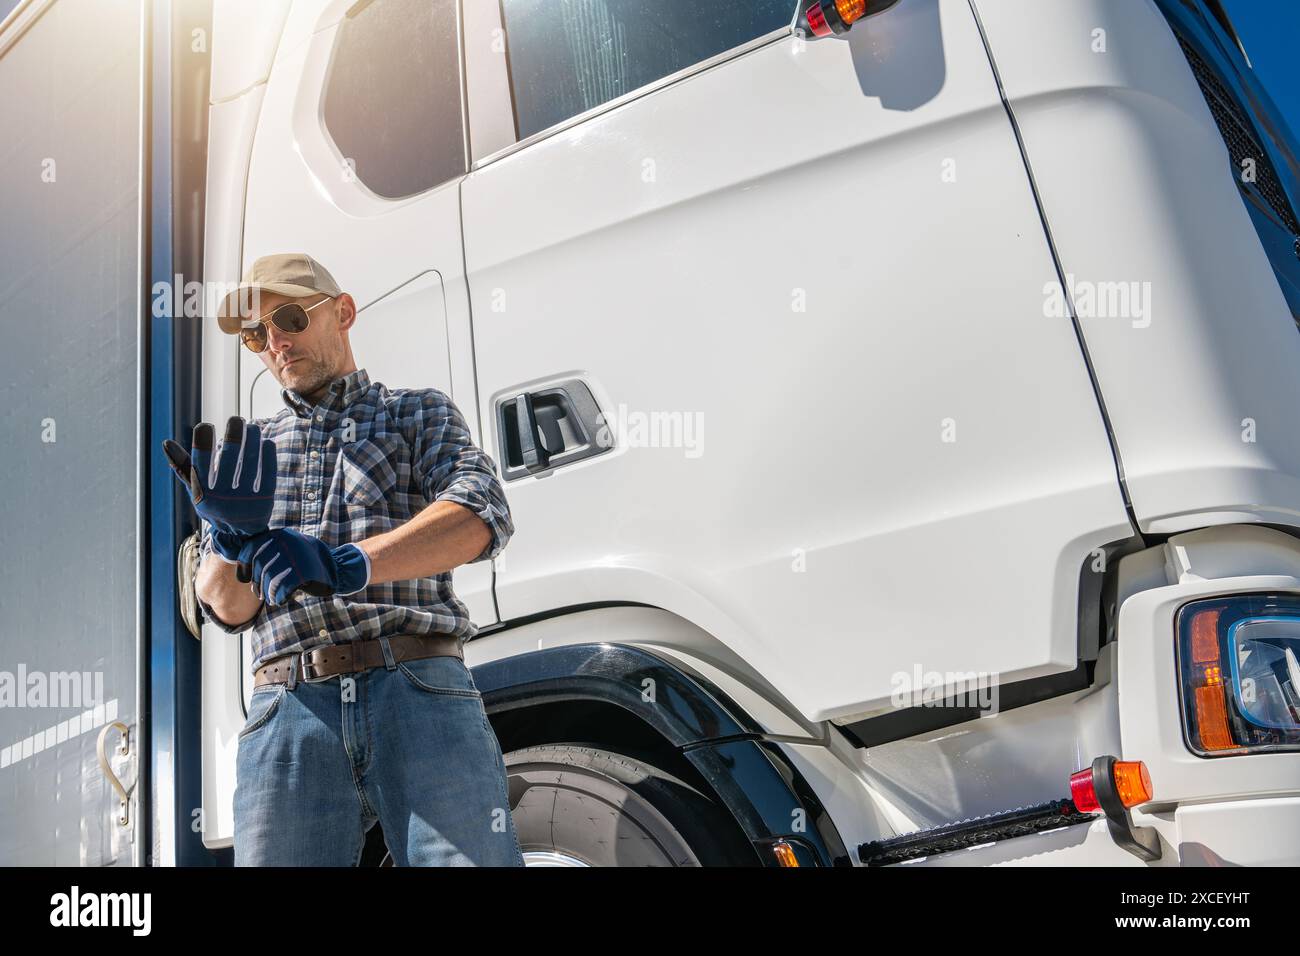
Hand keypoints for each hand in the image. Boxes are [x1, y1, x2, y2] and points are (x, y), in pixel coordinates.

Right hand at [162, 418, 276, 559]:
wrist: (241, 536)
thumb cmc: (216, 506)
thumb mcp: (197, 492)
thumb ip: (184, 468)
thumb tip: (166, 442)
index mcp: (204, 495)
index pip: (200, 464)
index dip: (202, 442)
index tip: (206, 425)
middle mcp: (223, 499)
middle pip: (228, 460)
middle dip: (233, 436)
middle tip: (236, 419)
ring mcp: (246, 501)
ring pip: (250, 464)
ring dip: (252, 441)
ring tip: (252, 427)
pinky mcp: (265, 502)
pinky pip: (268, 475)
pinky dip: (268, 456)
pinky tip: (266, 441)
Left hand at [237, 528, 370, 606]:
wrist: (337, 569)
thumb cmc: (308, 563)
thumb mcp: (288, 550)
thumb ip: (269, 553)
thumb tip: (242, 572)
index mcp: (281, 534)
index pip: (251, 547)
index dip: (243, 565)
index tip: (245, 578)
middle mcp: (287, 541)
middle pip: (260, 566)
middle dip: (258, 583)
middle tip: (260, 594)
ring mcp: (296, 556)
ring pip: (270, 578)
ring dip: (268, 592)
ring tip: (271, 598)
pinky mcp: (304, 572)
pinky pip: (282, 588)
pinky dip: (279, 597)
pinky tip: (281, 600)